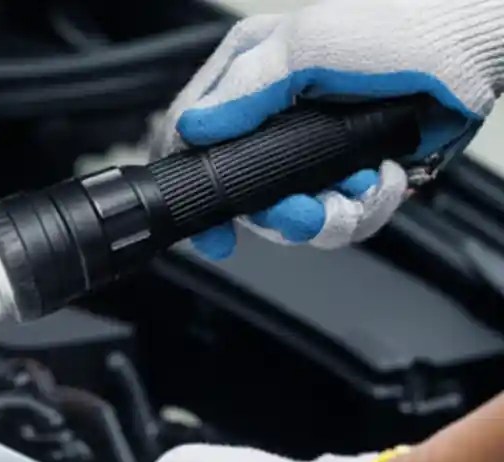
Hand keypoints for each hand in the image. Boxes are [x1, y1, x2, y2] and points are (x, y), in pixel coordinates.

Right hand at [152, 0, 503, 259]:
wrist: (471, 54)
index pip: (194, 139)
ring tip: (358, 187)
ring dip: (328, 214)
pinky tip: (379, 177)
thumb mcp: (307, 45)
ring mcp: (309, 152)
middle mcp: (271, 119)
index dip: (194, 185)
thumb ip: (244, 89)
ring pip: (292, 216)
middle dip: (277, 214)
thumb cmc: (398, 31)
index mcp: (247, 79)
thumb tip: (191, 128)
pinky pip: (339, 218)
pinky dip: (364, 208)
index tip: (211, 228)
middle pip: (243, 197)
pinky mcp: (348, 175)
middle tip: (303, 210)